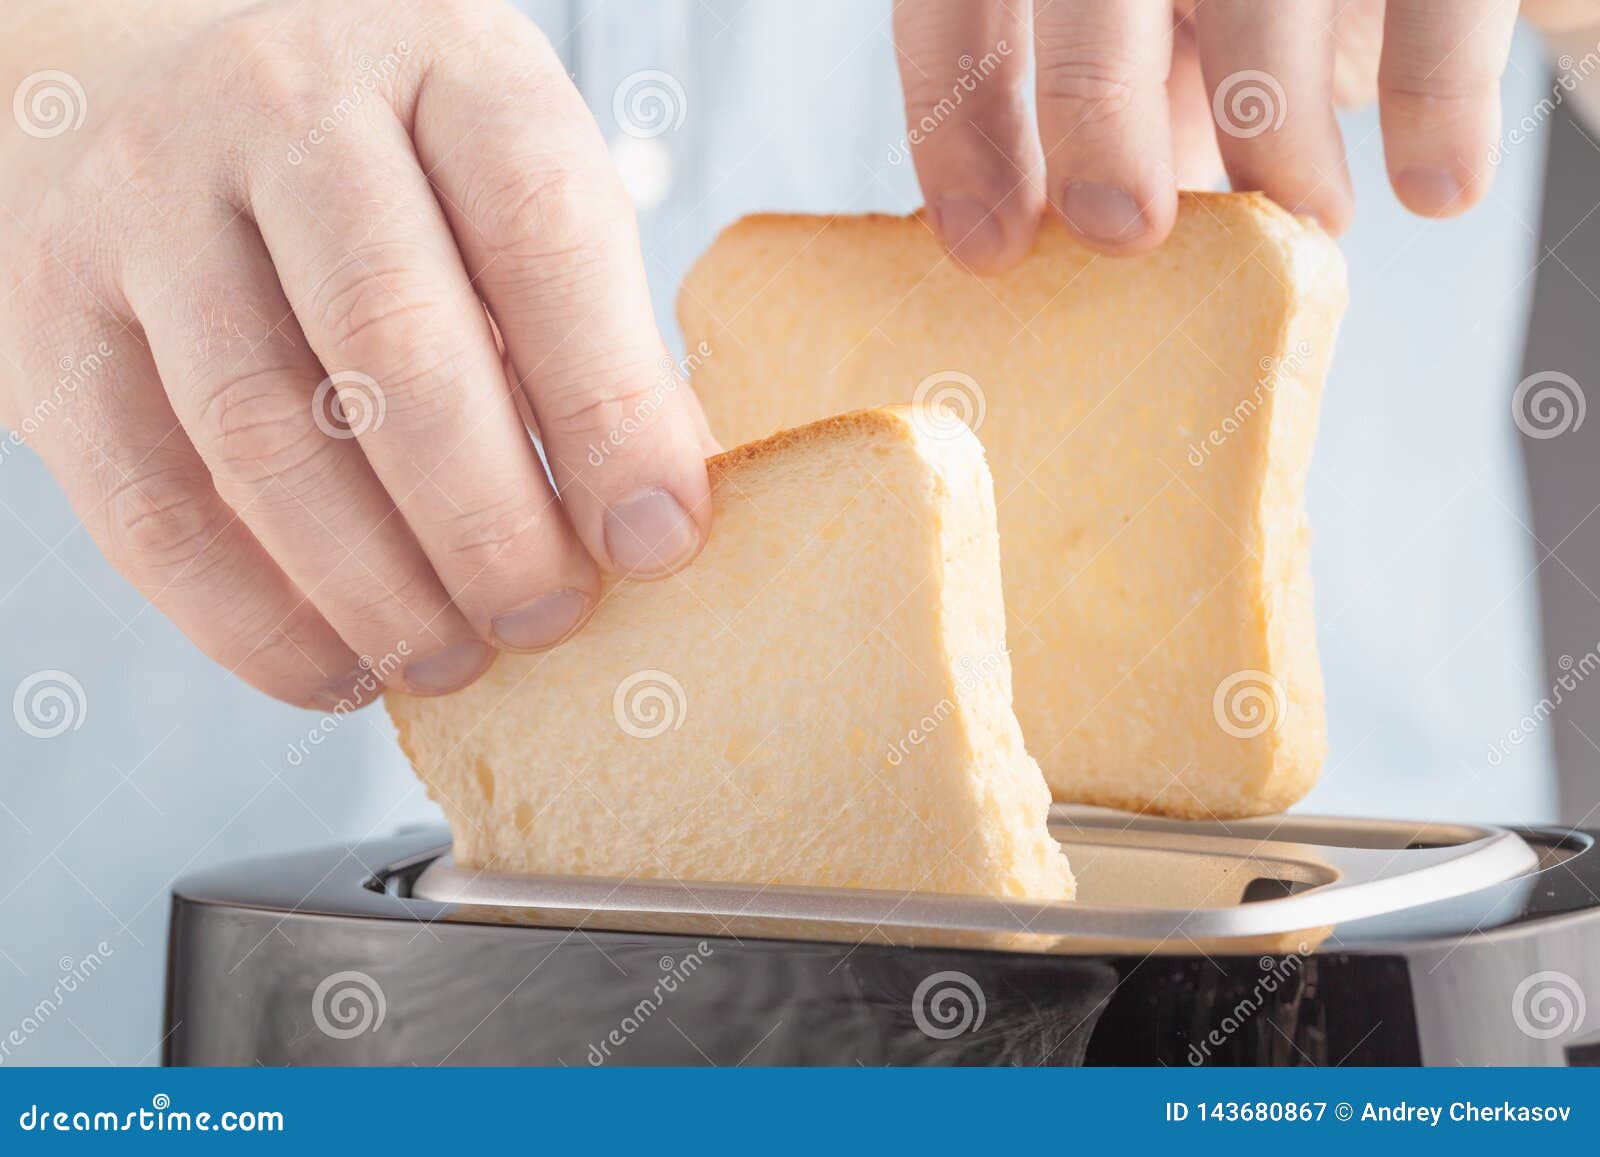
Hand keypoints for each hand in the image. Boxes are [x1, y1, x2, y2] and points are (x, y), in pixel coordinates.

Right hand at [0, 0, 715, 708]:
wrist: (133, 92)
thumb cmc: (375, 170)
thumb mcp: (500, 188)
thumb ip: (582, 327)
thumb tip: (651, 516)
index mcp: (441, 61)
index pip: (540, 227)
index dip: (610, 403)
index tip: (657, 537)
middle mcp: (280, 105)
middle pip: (393, 336)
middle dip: (487, 515)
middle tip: (549, 617)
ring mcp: (144, 204)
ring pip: (263, 431)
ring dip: (375, 585)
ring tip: (452, 657)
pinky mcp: (49, 319)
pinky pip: (149, 503)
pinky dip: (252, 618)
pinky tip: (338, 667)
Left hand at [894, 0, 1551, 266]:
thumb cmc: (1257, 41)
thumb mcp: (1160, 77)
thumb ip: (1099, 138)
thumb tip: (1034, 267)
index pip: (964, 4)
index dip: (963, 124)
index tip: (987, 251)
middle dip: (1093, 106)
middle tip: (1123, 231)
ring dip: (1279, 126)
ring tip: (1304, 226)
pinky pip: (1440, 1)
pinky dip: (1436, 98)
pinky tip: (1436, 190)